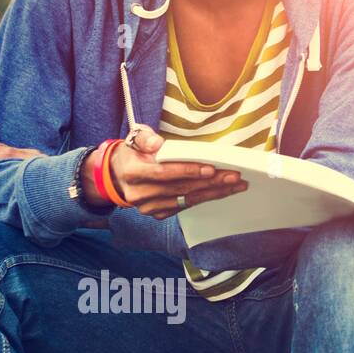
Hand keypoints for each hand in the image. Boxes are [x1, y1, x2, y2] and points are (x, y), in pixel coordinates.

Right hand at [80, 125, 246, 219]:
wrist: (117, 175)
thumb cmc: (132, 153)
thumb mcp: (133, 138)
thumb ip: (145, 139)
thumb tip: (157, 144)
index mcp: (132, 172)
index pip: (164, 173)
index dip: (188, 171)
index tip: (211, 168)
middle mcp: (140, 194)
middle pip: (181, 188)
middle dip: (210, 182)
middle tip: (234, 176)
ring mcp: (149, 207)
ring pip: (187, 200)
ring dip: (214, 192)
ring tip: (236, 185)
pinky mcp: (159, 214)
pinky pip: (186, 206)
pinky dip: (205, 198)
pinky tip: (223, 192)